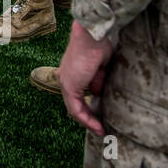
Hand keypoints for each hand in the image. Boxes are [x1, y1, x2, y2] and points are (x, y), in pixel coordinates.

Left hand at [59, 20, 114, 135]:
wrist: (93, 37)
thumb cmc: (99, 45)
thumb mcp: (101, 67)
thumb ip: (98, 80)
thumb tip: (98, 93)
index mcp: (73, 73)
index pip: (77, 96)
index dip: (88, 108)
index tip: (100, 118)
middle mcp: (66, 78)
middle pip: (74, 104)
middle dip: (88, 118)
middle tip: (100, 129)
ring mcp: (66, 81)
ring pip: (74, 109)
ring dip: (88, 122)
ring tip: (100, 131)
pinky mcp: (69, 85)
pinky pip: (76, 108)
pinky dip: (86, 119)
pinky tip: (96, 126)